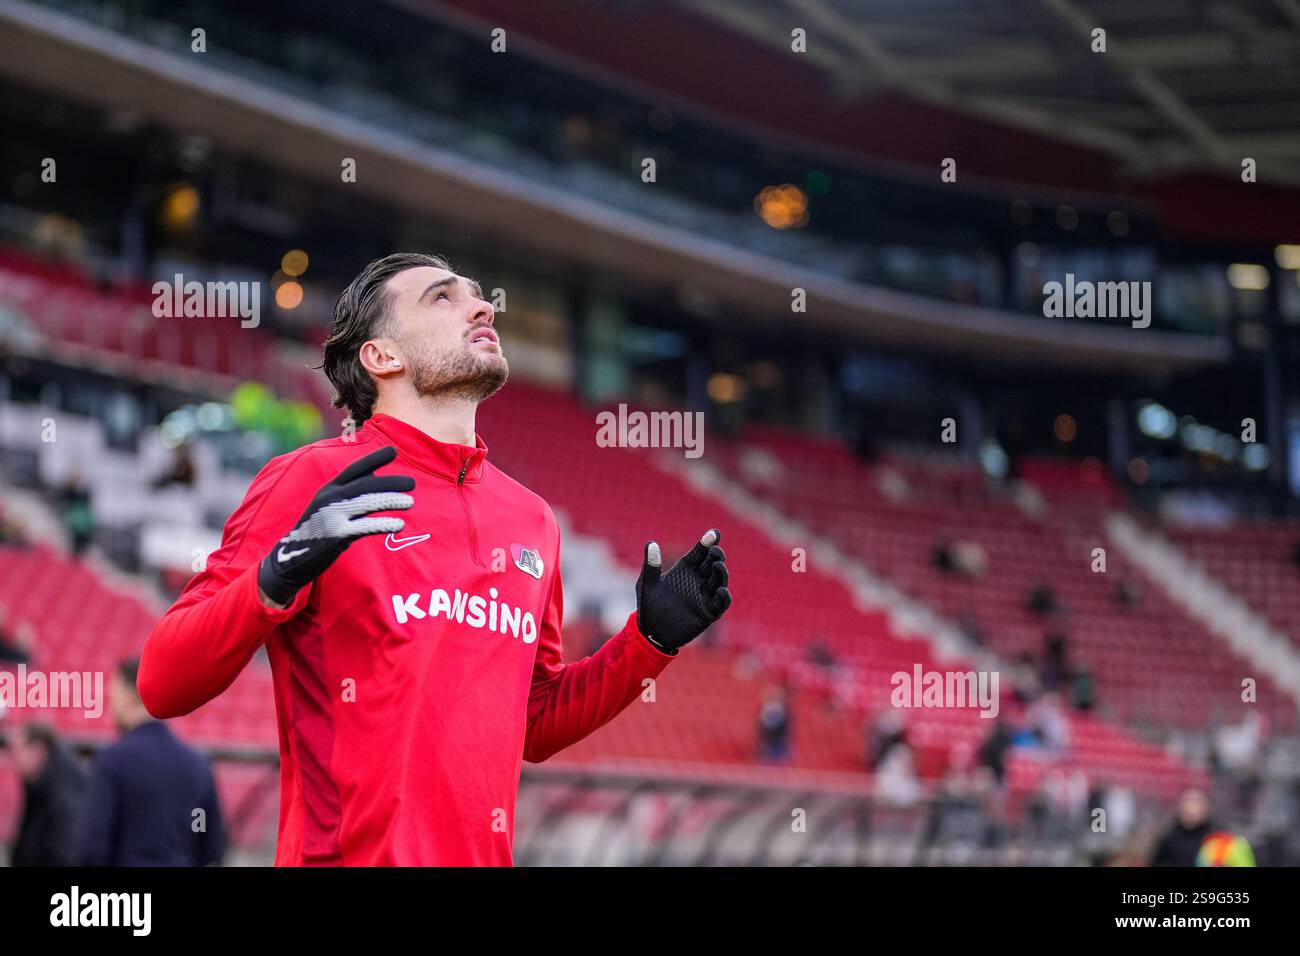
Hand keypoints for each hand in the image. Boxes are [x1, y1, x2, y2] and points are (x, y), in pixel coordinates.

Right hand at [257, 446, 414, 606]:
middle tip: (412, 482)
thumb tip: (376, 474)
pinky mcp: (336, 535)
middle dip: (390, 482)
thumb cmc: (316, 529)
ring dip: (391, 501)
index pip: (355, 469)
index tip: (394, 450)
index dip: (374, 459)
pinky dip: (383, 524)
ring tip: (410, 501)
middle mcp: (330, 498)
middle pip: (365, 485)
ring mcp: (332, 516)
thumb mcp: (329, 504)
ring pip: (368, 503)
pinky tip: (399, 524)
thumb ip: (350, 490)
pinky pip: (365, 527)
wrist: (290, 558)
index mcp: (329, 489)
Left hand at [635, 529, 731, 653]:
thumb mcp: (647, 584)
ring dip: (721, 572)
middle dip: (716, 555)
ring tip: (717, 565)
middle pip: (712, 563)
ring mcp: (705, 596)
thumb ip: (651, 565)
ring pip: (719, 580)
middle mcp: (697, 580)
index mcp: (685, 570)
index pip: (699, 553)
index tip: (714, 533)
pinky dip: (724, 596)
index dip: (707, 542)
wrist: (652, 633)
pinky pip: (721, 603)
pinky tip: (720, 590)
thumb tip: (650, 543)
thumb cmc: (649, 606)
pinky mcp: (709, 612)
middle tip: (715, 550)